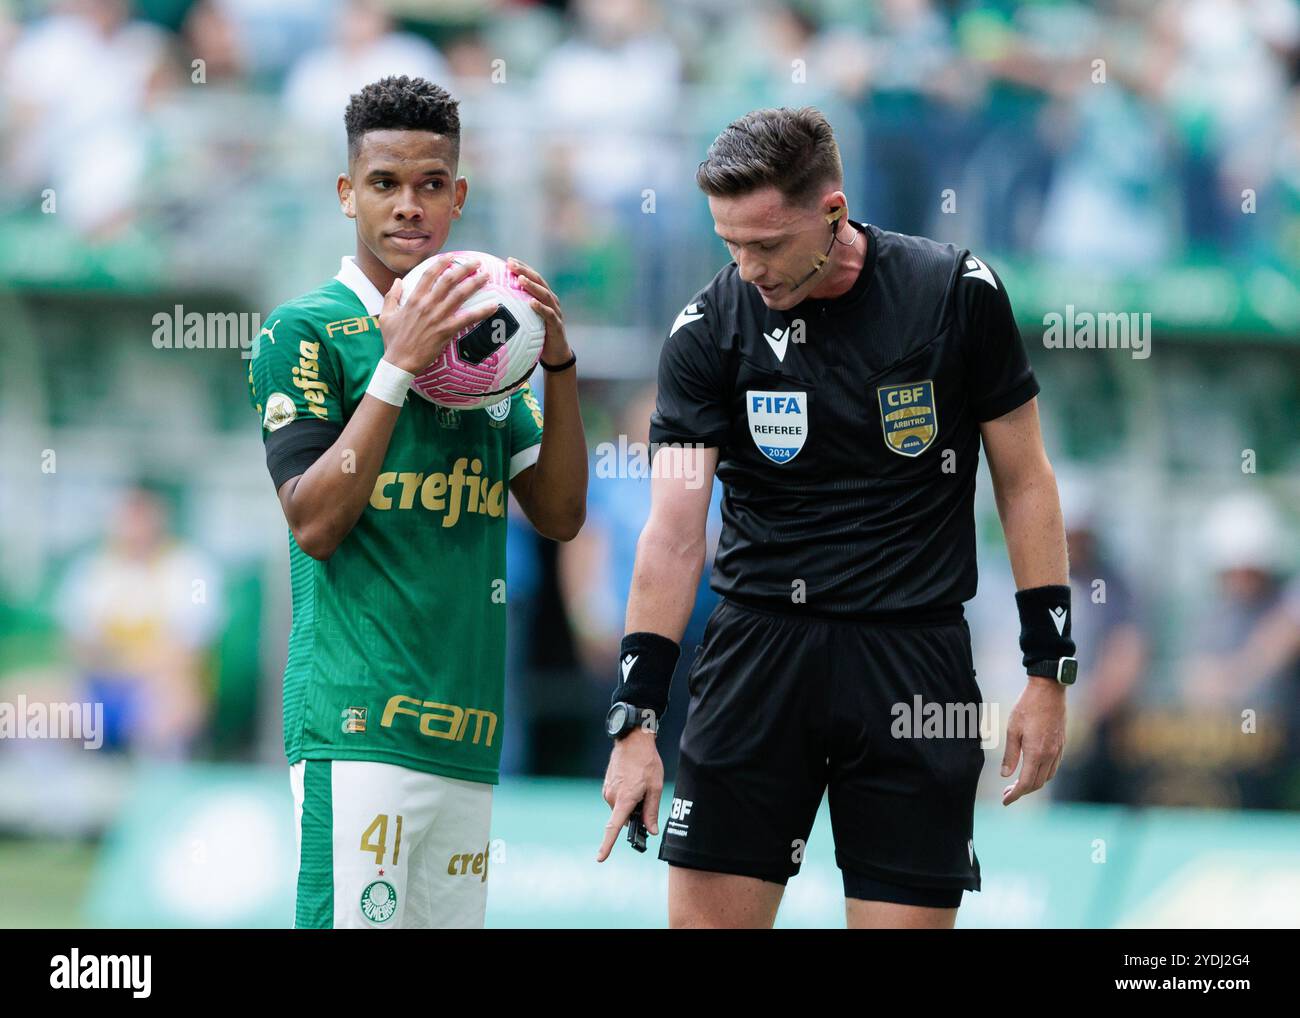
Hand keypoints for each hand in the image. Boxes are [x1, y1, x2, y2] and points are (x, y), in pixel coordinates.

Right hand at [377, 254, 495, 373]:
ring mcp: (438, 317)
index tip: (451, 256)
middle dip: (464, 268)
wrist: (399, 362)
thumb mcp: (386, 316)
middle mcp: (427, 304)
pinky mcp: (446, 330)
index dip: (442, 263)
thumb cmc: (393, 341)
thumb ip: (391, 296)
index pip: (429, 274)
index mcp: (413, 299)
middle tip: (476, 262)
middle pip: (449, 280)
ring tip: (486, 276)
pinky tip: (494, 306)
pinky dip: (482, 311)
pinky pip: (468, 318)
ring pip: (460, 295)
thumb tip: (398, 281)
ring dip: (475, 283)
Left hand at [507, 257, 570, 363]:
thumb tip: (492, 304)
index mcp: (543, 297)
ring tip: (520, 279)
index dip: (523, 267)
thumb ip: (516, 309)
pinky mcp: (557, 325)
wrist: (555, 354)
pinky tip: (531, 303)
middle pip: (538, 281)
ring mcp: (555, 312)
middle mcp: (550, 301)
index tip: (508, 260)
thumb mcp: (526, 319)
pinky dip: (540, 308)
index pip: (533, 277)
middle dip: (525, 271)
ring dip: (532, 286)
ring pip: (545, 294)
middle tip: (511, 264)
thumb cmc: (538, 335)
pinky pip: (549, 314)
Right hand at [597, 730, 662, 861]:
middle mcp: (612, 797)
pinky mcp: (606, 785)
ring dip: (630, 804)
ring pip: (620, 808)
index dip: (607, 845)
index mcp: (624, 799)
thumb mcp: (655, 787)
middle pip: (622, 818)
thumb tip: (651, 830)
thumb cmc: (646, 762)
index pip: (613, 827)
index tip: (600, 857)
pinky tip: (633, 780)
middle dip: (634, 815)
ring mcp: (607, 791)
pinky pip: (616, 798)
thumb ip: (651, 810)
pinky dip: (625, 796)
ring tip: (640, 784)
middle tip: (647, 798)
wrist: (632, 740)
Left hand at [1000, 676, 1066, 805]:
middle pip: (1037, 783)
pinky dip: (1042, 774)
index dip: (1015, 795)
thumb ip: (1010, 754)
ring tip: (1017, 784)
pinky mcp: (1061, 744)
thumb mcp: (1012, 729)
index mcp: (1036, 753)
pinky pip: (1053, 767)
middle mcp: (1050, 755)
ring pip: (1047, 777)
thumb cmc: (1027, 707)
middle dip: (1022, 792)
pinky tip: (1032, 770)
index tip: (1005, 801)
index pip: (1026, 783)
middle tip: (1007, 793)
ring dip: (1033, 784)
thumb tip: (1005, 775)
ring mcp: (1058, 750)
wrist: (1049, 690)